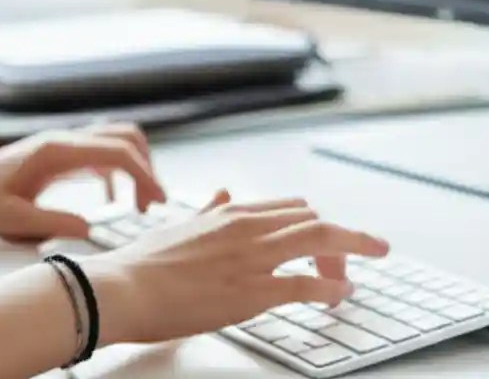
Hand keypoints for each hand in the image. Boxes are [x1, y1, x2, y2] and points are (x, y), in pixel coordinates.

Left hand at [0, 123, 165, 240]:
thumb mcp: (12, 220)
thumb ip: (52, 223)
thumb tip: (91, 229)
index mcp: (57, 152)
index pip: (116, 153)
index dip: (143, 175)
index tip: (155, 203)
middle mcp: (65, 140)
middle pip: (126, 136)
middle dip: (147, 167)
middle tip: (150, 205)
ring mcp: (65, 144)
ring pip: (118, 141)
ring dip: (136, 167)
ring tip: (139, 204)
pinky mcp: (63, 154)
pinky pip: (103, 154)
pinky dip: (119, 173)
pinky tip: (113, 202)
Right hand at [82, 195, 389, 345]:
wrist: (120, 290)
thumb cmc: (141, 265)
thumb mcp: (179, 225)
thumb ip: (207, 210)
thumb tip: (224, 192)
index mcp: (230, 212)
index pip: (291, 207)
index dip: (314, 224)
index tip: (324, 241)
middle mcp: (248, 227)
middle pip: (314, 219)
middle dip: (340, 237)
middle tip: (356, 254)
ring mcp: (253, 257)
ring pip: (321, 239)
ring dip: (351, 251)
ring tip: (367, 262)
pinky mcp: (253, 291)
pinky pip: (307, 284)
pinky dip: (332, 287)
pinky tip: (340, 295)